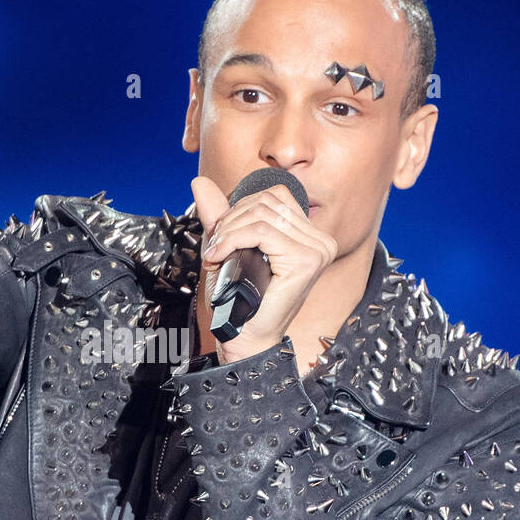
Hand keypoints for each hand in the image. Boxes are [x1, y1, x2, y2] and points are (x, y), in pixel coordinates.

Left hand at [191, 175, 335, 364]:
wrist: (244, 337)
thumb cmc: (238, 300)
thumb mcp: (227, 248)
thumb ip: (219, 215)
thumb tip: (200, 182)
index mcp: (309, 235)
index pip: (275, 196)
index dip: (240, 208)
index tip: (220, 235)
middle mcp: (320, 240)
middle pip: (267, 201)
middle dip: (231, 220)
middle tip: (214, 246)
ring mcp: (317, 249)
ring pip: (262, 214)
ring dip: (229, 231)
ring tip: (216, 254)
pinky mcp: (306, 260)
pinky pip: (262, 231)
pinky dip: (232, 240)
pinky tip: (220, 257)